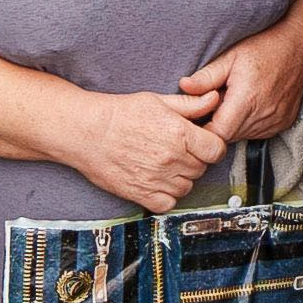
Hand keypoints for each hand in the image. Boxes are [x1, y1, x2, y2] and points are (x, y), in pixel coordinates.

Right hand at [57, 87, 223, 210]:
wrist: (86, 131)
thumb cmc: (120, 113)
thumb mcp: (158, 100)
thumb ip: (190, 104)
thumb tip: (214, 99)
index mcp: (179, 133)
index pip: (216, 149)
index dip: (211, 146)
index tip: (201, 143)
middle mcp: (171, 158)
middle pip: (202, 168)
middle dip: (194, 160)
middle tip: (178, 150)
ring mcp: (157, 179)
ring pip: (187, 187)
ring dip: (181, 178)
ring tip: (165, 164)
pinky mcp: (141, 194)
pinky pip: (168, 203)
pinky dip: (166, 196)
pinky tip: (157, 181)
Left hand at [179, 2, 302, 145]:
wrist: (300, 46)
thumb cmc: (264, 47)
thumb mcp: (230, 56)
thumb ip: (206, 76)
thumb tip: (183, 86)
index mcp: (246, 100)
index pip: (217, 134)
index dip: (204, 130)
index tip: (198, 117)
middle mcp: (263, 116)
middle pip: (228, 137)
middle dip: (217, 125)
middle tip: (214, 103)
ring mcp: (275, 122)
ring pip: (242, 136)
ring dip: (233, 124)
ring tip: (232, 101)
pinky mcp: (283, 123)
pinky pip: (258, 132)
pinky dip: (248, 123)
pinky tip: (248, 104)